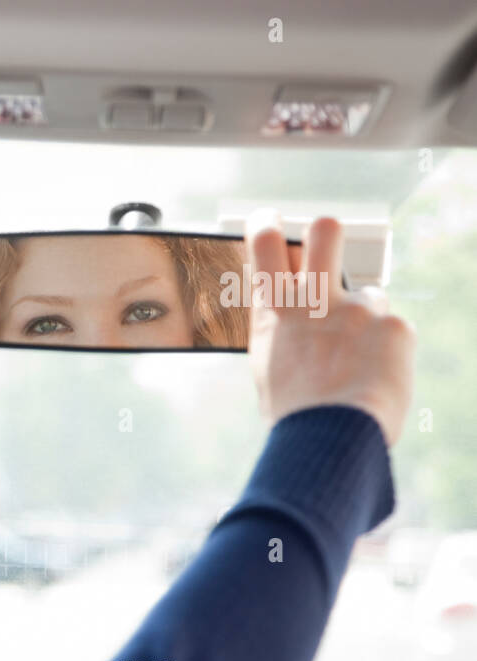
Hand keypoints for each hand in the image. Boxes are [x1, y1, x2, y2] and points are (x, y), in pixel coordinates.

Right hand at [245, 211, 414, 446]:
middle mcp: (313, 302)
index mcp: (274, 313)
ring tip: (358, 358)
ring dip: (365, 317)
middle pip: (325, 231)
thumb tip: (282, 311)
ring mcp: (356, 310)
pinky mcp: (394, 325)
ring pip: (368, 292)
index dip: (268, 226)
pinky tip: (375, 381)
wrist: (330, 438)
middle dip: (325, 232)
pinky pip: (393, 329)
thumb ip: (278, 329)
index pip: (266, 244)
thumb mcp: (269, 366)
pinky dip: (386, 355)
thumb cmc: (295, 413)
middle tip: (325, 243)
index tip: (270, 222)